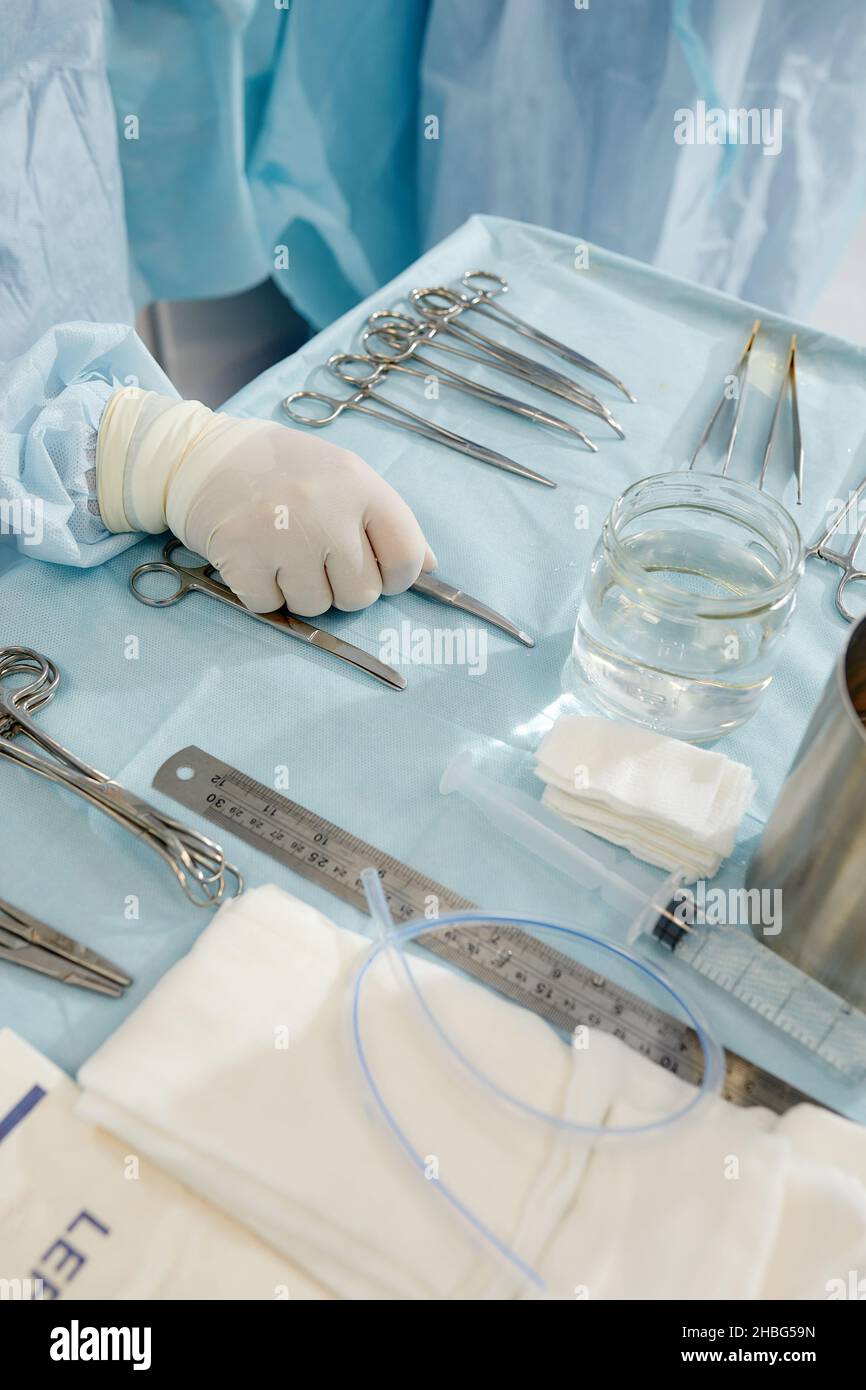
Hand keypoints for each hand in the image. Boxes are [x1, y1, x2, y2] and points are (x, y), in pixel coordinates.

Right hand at [97, 389, 435, 614]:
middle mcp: (326, 510)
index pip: (406, 558)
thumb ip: (388, 520)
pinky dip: (262, 592)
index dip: (395, 577)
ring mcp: (282, 536)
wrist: (200, 455)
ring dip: (299, 590)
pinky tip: (254, 559)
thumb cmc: (282, 470)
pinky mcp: (242, 558)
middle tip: (314, 556)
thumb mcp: (343, 476)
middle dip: (341, 587)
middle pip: (361, 594)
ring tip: (281, 552)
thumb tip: (431, 568)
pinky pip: (270, 606)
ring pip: (316, 606)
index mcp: (360, 485)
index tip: (374, 570)